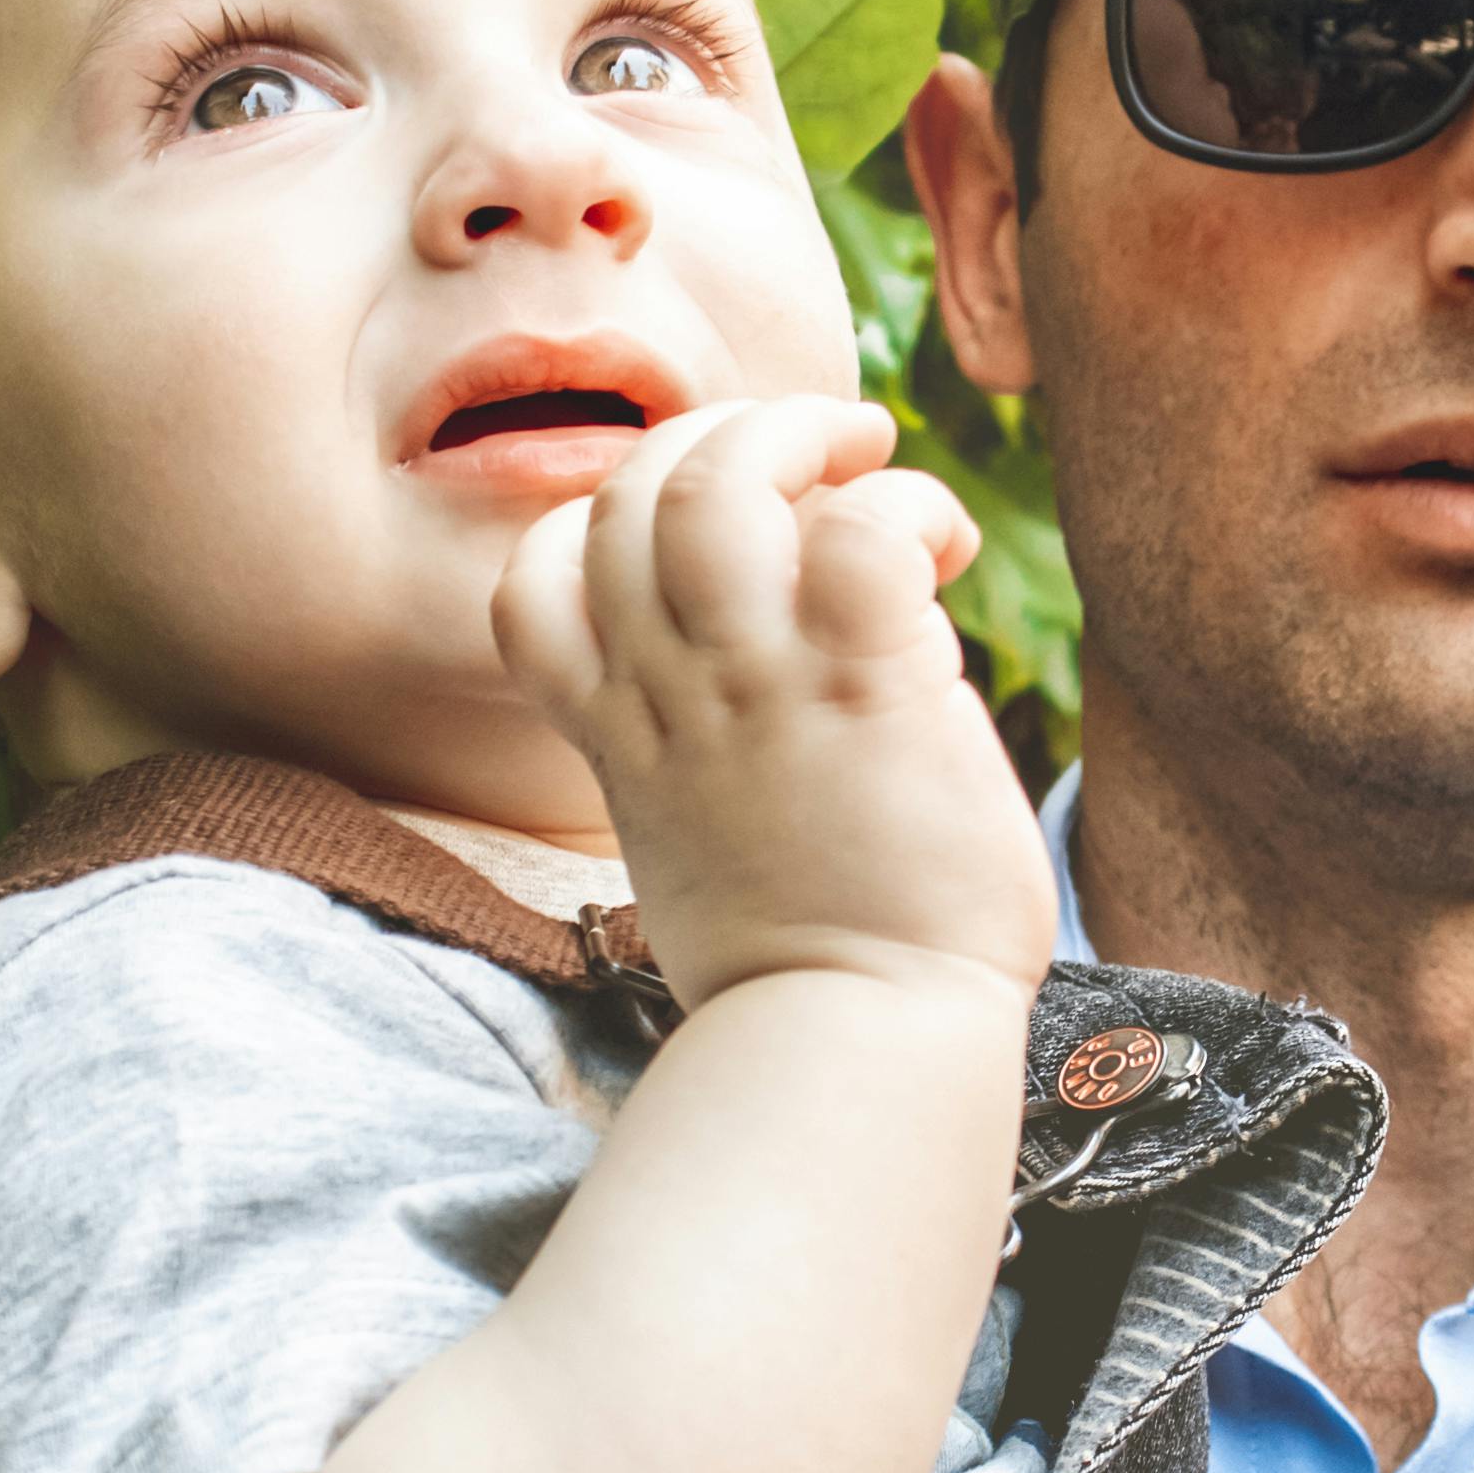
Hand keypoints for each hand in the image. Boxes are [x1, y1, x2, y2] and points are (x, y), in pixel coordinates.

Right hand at [492, 395, 1054, 1017]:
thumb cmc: (803, 978)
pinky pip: (860, 530)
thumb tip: (771, 723)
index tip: (685, 543)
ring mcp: (757, 683)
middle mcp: (671, 696)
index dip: (593, 527)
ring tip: (867, 450)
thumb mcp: (696, 863)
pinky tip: (942, 546)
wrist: (860, 1040)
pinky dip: (904, 506)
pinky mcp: (861, 681)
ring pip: (718, 482)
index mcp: (622, 740)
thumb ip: (702, 773)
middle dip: (716, 440)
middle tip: (816, 458)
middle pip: (626, 497)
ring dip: (794, 432)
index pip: (531, 587)